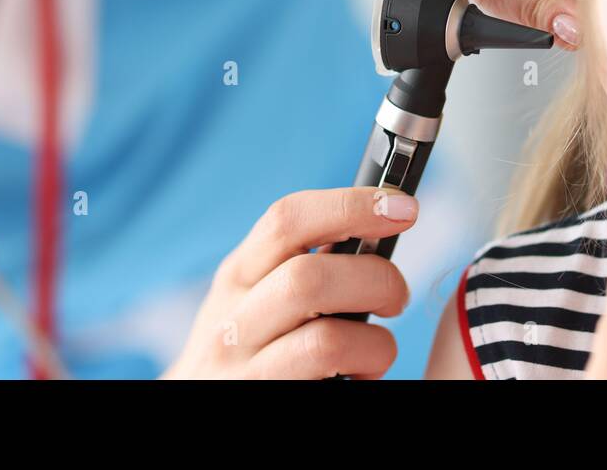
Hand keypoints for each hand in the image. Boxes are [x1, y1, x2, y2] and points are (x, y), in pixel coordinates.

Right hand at [162, 187, 416, 378]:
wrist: (202, 398)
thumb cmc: (252, 343)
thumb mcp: (257, 294)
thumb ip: (300, 261)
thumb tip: (380, 220)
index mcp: (238, 274)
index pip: (288, 219)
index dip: (352, 206)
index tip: (404, 208)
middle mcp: (231, 319)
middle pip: (310, 278)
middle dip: (375, 280)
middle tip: (397, 296)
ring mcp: (243, 370)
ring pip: (327, 340)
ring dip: (376, 343)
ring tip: (378, 349)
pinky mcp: (265, 400)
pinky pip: (331, 383)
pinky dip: (364, 374)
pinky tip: (360, 375)